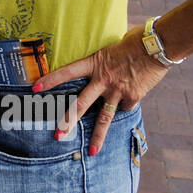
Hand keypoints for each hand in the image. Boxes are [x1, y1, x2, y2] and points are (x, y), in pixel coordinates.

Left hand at [32, 25, 169, 155]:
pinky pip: (125, 107)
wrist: (157, 46)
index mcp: (94, 64)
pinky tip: (130, 97)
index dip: (51, 80)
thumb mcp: (111, 49)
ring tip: (92, 151)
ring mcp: (117, 90)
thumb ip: (102, 62)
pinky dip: (125, 106)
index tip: (35, 88)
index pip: (67, 72)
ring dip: (98, 136)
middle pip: (81, 104)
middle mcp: (103, 79)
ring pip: (104, 118)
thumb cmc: (135, 41)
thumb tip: (100, 68)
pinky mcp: (133, 97)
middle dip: (68, 121)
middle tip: (57, 135)